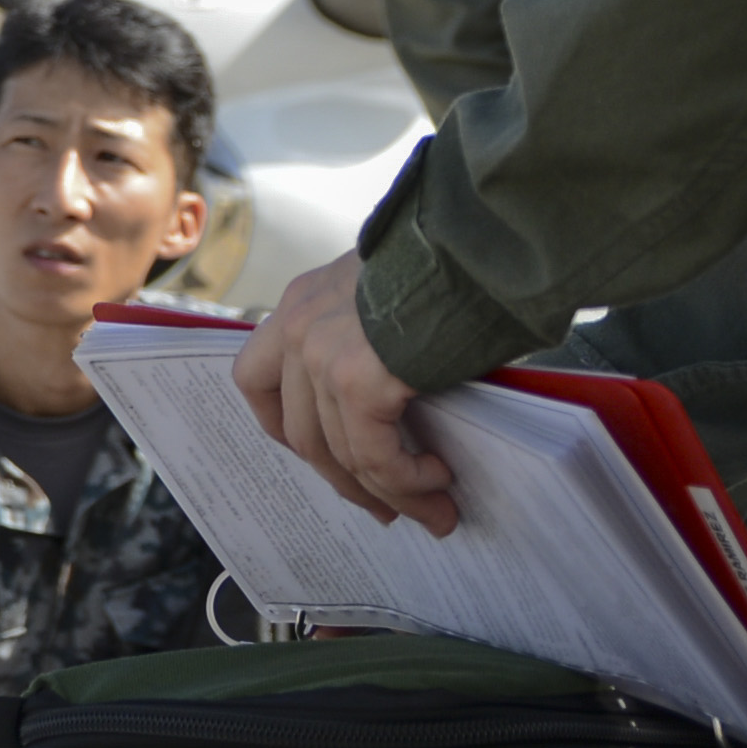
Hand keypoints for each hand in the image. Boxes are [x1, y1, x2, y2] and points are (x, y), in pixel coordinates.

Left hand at [240, 258, 462, 533]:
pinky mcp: (358, 381)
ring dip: (388, 492)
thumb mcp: (392, 291)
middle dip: (344, 478)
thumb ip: (372, 337)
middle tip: (385, 506)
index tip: (326, 460)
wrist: (488, 238)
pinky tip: (437, 481)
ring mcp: (322, 355)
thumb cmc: (460, 261)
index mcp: (303, 300)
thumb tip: (394, 400)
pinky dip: (406, 481)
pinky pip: (374, 455)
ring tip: (433, 509)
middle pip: (299, 430)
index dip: (287, 430)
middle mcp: (299, 326)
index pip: (258, 378)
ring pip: (339, 452)